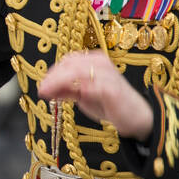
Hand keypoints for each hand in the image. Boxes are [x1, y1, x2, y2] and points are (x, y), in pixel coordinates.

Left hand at [37, 51, 154, 140]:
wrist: (136, 118)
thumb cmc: (109, 104)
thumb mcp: (83, 96)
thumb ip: (66, 90)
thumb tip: (45, 88)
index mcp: (95, 61)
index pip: (68, 60)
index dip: (53, 72)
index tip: (42, 85)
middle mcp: (101, 63)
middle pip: (70, 64)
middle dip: (53, 77)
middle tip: (41, 90)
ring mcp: (107, 75)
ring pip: (76, 72)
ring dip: (58, 82)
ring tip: (47, 93)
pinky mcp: (111, 89)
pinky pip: (89, 86)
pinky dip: (74, 90)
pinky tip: (63, 97)